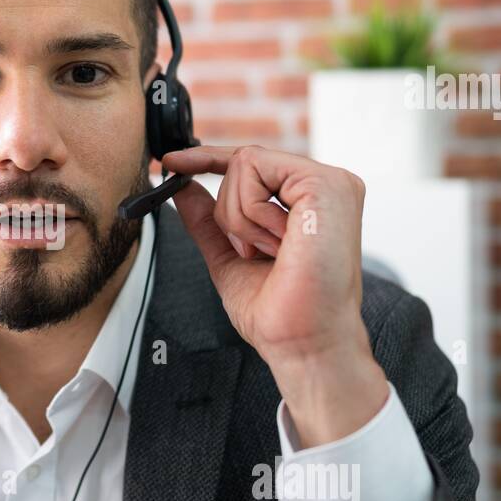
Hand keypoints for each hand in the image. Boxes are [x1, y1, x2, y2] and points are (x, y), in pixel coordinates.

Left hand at [162, 144, 387, 446]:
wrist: (302, 343)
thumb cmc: (280, 313)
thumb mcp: (229, 257)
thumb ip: (208, 221)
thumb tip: (183, 188)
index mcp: (310, 200)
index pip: (254, 162)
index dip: (207, 157)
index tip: (170, 161)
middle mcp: (325, 185)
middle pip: (242, 162)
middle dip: (230, 215)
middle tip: (254, 253)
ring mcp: (330, 181)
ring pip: (244, 163)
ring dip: (241, 220)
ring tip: (273, 253)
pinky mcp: (325, 183)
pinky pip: (254, 169)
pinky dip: (251, 215)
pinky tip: (280, 244)